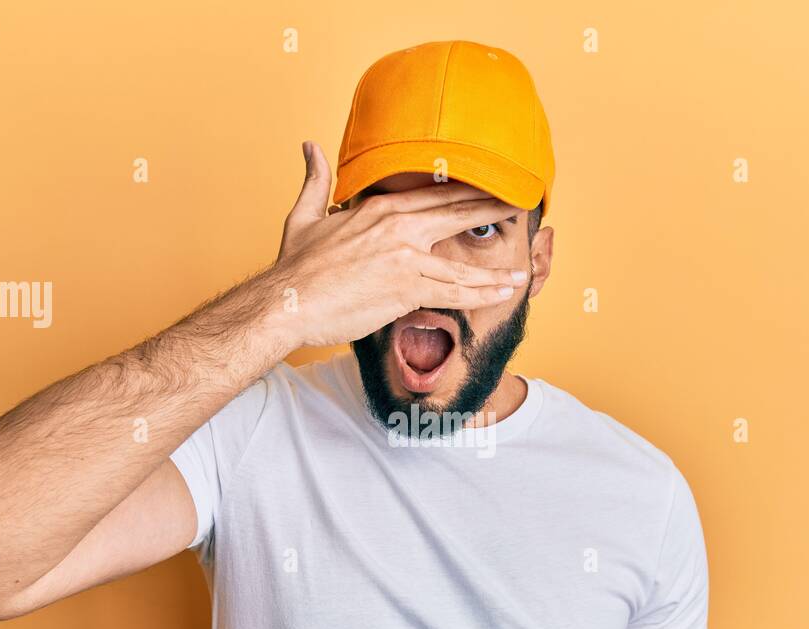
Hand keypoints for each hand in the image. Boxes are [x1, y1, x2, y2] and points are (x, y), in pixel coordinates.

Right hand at [266, 141, 529, 348]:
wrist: (287, 302)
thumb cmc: (294, 267)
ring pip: (461, 264)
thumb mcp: (303, 215)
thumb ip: (315, 180)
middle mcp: (397, 228)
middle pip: (456, 215)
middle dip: (491, 211)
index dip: (464, 192)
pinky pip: (454, 293)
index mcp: (378, 209)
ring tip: (521, 273)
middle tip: (520, 207)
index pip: (433, 195)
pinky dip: (481, 295)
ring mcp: (405, 258)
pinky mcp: (406, 288)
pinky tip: (502, 294)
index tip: (487, 188)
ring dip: (494, 271)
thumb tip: (309, 146)